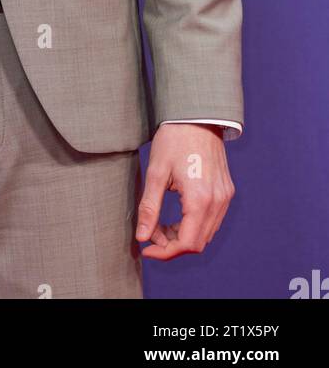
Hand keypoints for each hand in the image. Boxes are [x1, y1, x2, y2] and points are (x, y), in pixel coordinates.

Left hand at [136, 123, 235, 259]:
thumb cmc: (174, 139)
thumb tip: (142, 237)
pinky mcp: (226, 191)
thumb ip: (149, 208)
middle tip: (151, 234)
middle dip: (172, 245)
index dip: (165, 252)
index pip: (186, 244)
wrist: (197, 115)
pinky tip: (177, 215)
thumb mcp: (156, 172)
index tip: (146, 248)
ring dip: (183, 236)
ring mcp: (225, 197)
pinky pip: (212, 220)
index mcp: (200, 199)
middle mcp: (218, 202)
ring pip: (206, 233)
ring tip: (161, 224)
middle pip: (198, 243)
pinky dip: (194, 225)